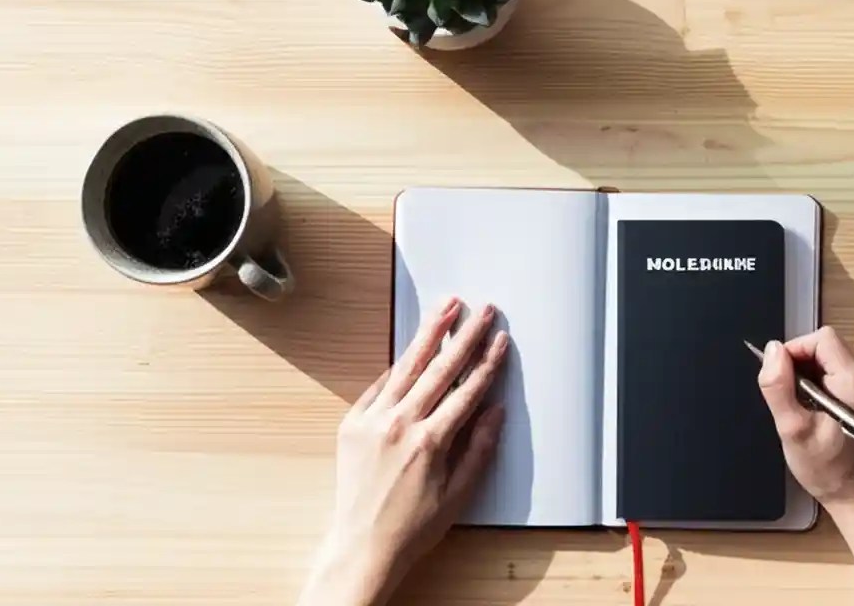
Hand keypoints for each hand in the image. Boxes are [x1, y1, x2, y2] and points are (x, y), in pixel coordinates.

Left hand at [298, 297, 508, 605]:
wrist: (361, 545)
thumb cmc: (413, 526)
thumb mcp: (458, 494)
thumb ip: (479, 449)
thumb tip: (495, 411)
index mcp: (431, 442)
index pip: (468, 390)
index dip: (488, 362)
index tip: (500, 339)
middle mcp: (400, 424)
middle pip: (441, 369)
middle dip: (465, 336)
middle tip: (481, 311)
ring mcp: (372, 421)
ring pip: (407, 367)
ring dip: (429, 334)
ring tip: (446, 307)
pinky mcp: (352, 423)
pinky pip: (379, 386)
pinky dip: (398, 367)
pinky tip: (412, 349)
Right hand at [757, 326, 853, 513]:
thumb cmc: (828, 470)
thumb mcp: (792, 430)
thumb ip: (778, 386)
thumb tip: (772, 350)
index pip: (822, 339)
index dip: (795, 351)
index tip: (781, 377)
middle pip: (831, 347)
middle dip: (805, 364)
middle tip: (792, 397)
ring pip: (838, 359)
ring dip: (816, 375)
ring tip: (806, 407)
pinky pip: (848, 373)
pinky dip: (829, 383)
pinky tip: (822, 410)